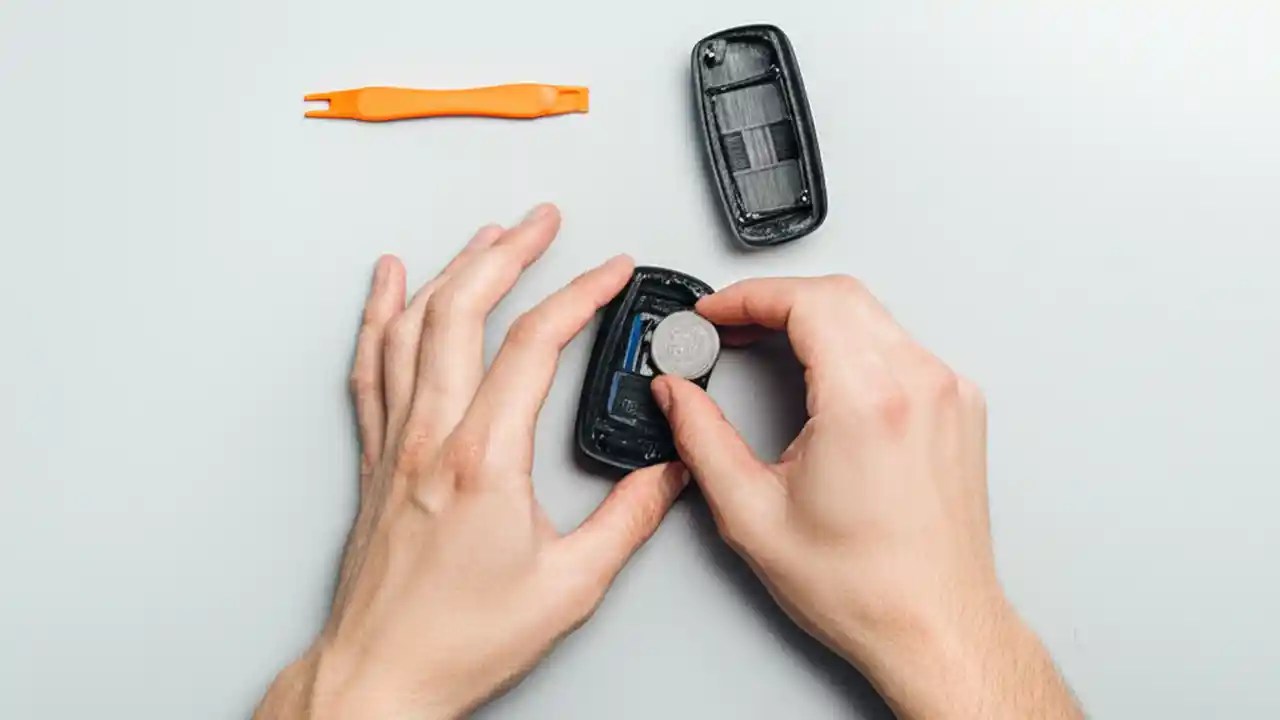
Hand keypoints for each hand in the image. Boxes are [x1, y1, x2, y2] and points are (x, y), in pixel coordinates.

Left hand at [255, 205, 686, 719]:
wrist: (380, 675)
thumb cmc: (459, 641)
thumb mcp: (570, 587)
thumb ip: (628, 521)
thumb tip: (668, 475)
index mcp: (483, 459)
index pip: (536, 345)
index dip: (579, 294)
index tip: (609, 270)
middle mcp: (431, 438)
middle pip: (463, 312)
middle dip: (507, 253)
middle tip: (542, 222)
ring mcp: (395, 443)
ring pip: (413, 328)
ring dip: (451, 271)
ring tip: (484, 237)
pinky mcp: (376, 459)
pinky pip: (371, 367)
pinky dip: (379, 316)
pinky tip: (388, 286)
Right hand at [651, 276, 1079, 718]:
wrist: (937, 626)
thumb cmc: (865, 588)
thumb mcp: (753, 515)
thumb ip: (702, 439)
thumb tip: (676, 394)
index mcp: (868, 402)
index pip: (806, 302)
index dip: (747, 297)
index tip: (713, 313)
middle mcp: (918, 385)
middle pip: (840, 296)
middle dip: (776, 300)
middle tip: (730, 327)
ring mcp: (948, 392)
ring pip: (872, 315)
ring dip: (815, 319)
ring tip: (769, 347)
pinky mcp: (960, 407)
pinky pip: (900, 346)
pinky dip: (853, 343)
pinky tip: (823, 374)